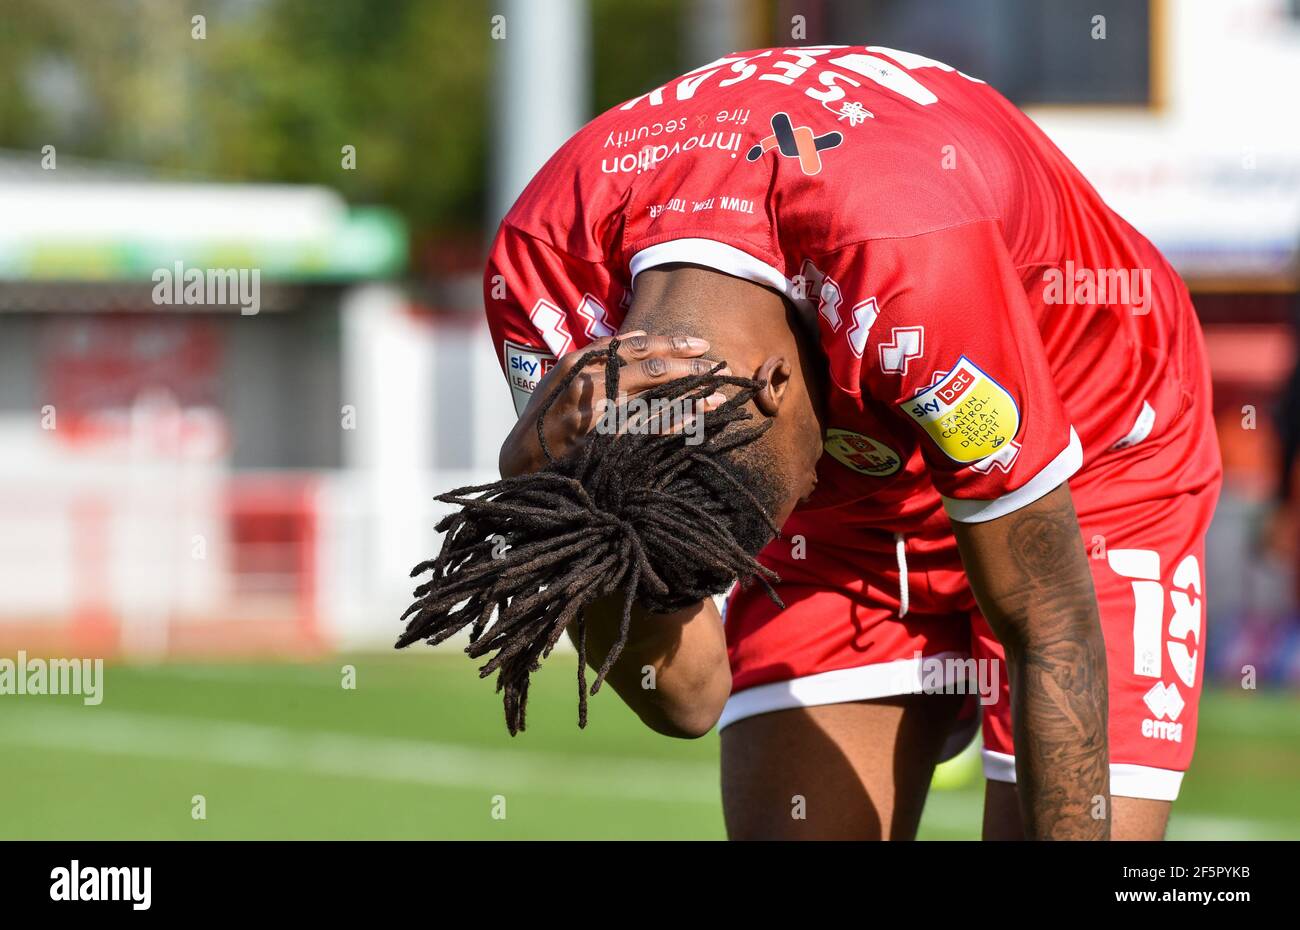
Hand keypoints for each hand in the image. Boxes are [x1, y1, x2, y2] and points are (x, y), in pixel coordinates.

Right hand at [499, 331, 728, 476]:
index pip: (636, 346)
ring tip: (718, 396)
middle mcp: (589, 384)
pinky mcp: (603, 442)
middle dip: (689, 368)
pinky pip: (648, 431)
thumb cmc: (544, 416)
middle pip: (651, 370)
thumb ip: (597, 356)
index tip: (699, 345)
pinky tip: (696, 421)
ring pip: (655, 399)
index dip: (671, 344)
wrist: (519, 460)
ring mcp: (596, 414)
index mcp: (580, 362)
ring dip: (691, 397)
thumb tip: (639, 336)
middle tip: (717, 368)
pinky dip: (674, 424)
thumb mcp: (562, 377)